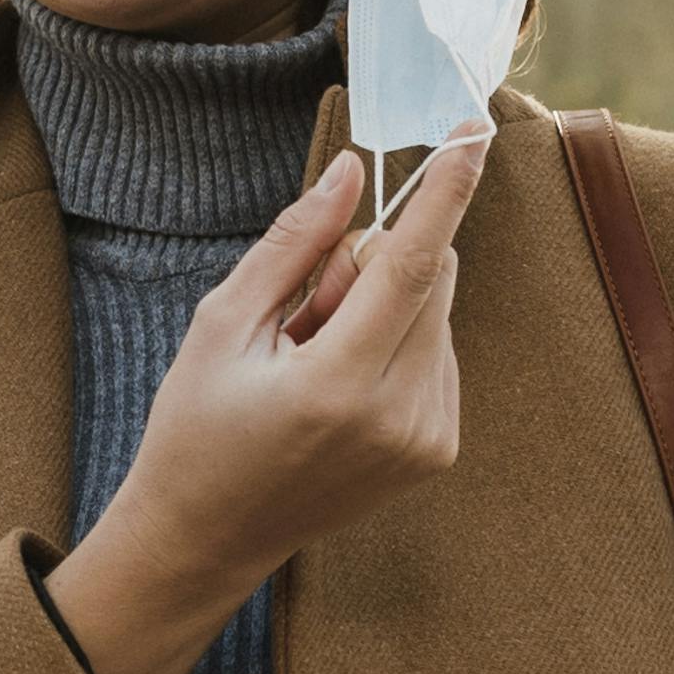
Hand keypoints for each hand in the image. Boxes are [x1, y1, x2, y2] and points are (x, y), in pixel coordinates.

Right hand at [42, 126, 491, 673]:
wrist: (207, 539)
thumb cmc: (197, 429)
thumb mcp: (222, 325)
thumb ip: (293, 244)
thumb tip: (352, 172)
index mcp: (336, 386)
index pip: (411, 266)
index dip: (445, 192)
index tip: (476, 134)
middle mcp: (397, 416)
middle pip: (432, 278)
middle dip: (377, 261)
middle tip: (308, 309)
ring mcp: (426, 440)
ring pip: (439, 312)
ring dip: (385, 308)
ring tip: (315, 363)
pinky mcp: (437, 451)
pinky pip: (439, 352)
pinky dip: (396, 345)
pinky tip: (339, 389)